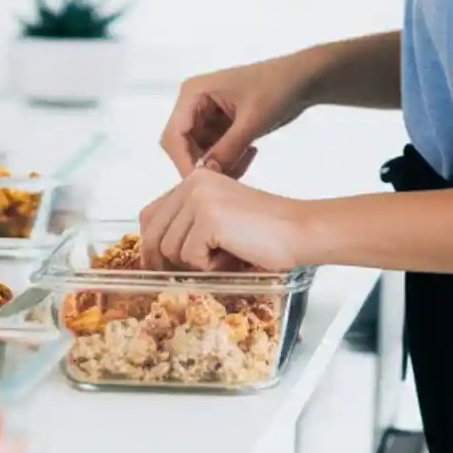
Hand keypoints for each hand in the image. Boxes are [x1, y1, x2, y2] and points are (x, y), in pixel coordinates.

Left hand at [138, 163, 303, 271]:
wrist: (301, 230)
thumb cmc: (266, 232)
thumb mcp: (219, 219)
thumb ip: (189, 225)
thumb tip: (153, 256)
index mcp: (193, 180)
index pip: (150, 214)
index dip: (150, 244)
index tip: (156, 266)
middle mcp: (192, 184)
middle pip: (154, 234)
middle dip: (165, 261)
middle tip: (191, 272)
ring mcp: (199, 199)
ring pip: (170, 249)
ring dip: (197, 264)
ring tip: (227, 256)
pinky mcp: (208, 218)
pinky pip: (191, 258)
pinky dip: (211, 267)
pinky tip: (234, 257)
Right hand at [160, 54, 317, 177]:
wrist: (303, 79)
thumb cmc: (277, 88)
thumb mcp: (253, 120)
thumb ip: (227, 149)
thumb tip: (206, 176)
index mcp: (193, 94)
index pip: (174, 136)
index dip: (184, 162)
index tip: (203, 184)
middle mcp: (193, 105)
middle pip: (183, 147)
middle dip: (204, 165)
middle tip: (231, 177)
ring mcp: (205, 116)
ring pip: (199, 153)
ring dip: (219, 164)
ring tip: (246, 158)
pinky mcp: (218, 126)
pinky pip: (214, 152)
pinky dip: (228, 160)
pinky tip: (249, 152)